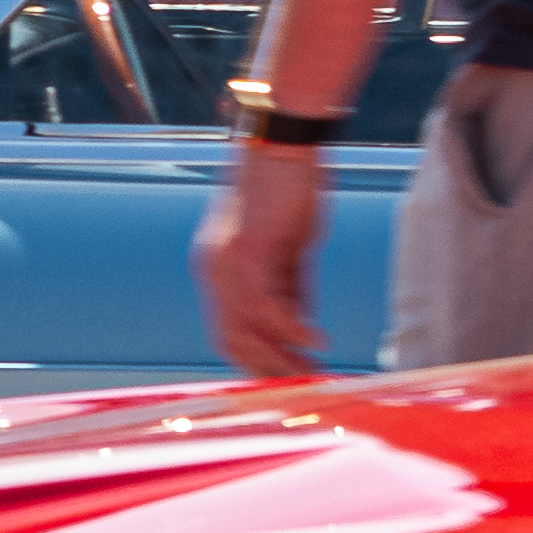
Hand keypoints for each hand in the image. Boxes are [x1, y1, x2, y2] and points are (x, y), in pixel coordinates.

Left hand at [193, 146, 335, 378]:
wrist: (283, 143)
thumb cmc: (287, 191)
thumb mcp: (287, 249)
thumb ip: (289, 287)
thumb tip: (299, 326)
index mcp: (218, 270)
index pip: (227, 331)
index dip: (255, 360)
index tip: (286, 382)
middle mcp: (213, 270)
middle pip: (231, 340)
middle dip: (267, 370)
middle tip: (302, 389)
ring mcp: (226, 262)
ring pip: (246, 330)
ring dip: (280, 359)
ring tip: (312, 377)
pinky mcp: (249, 251)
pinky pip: (267, 305)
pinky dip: (293, 330)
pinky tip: (319, 343)